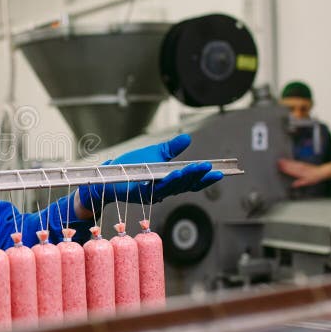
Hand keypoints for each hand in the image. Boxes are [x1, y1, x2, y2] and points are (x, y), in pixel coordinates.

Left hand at [76, 134, 222, 215]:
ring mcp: (153, 193)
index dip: (204, 179)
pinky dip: (168, 180)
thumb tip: (187, 138)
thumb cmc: (132, 165)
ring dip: (186, 177)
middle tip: (211, 169)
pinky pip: (157, 188)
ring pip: (174, 186)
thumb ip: (171, 148)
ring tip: (198, 169)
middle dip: (198, 176)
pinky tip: (176, 173)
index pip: (191, 182)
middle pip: (185, 184)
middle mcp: (164, 189)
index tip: (219, 172)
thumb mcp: (155, 153)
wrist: (110, 172)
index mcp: (169, 180)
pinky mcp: (142, 193)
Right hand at [277, 158, 323, 187]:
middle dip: (284, 164)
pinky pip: (295, 162)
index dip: (285, 169)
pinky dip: (291, 161)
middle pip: (290, 166)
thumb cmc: (314, 178)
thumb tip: (293, 185)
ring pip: (292, 163)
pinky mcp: (302, 164)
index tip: (279, 167)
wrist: (320, 172)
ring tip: (281, 160)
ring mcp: (301, 166)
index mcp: (300, 174)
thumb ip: (299, 183)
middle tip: (277, 162)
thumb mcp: (307, 182)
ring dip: (286, 162)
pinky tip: (288, 160)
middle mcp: (300, 169)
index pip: (291, 171)